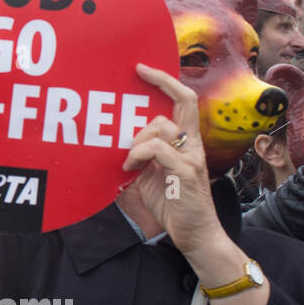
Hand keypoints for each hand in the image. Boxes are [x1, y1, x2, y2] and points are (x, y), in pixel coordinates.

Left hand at [121, 65, 231, 265]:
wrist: (195, 236)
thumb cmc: (172, 205)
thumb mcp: (149, 177)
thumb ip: (138, 158)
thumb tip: (108, 148)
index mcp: (186, 142)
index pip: (183, 101)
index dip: (165, 81)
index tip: (141, 68)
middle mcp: (193, 144)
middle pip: (183, 101)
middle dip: (158, 85)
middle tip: (128, 85)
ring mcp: (192, 156)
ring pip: (161, 126)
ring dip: (136, 139)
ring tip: (128, 161)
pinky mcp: (186, 171)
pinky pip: (157, 149)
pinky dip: (138, 154)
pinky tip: (130, 169)